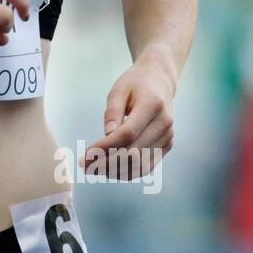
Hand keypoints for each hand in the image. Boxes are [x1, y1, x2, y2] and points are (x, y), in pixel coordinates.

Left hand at [79, 51, 175, 178]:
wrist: (160, 80)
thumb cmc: (135, 84)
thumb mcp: (119, 90)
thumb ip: (112, 112)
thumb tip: (107, 135)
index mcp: (153, 105)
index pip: (128, 134)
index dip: (105, 147)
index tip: (86, 155)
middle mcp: (164, 123)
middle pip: (134, 152)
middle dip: (106, 162)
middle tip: (84, 165)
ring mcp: (168, 136)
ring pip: (140, 165)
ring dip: (115, 172)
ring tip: (93, 169)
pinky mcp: (167, 145)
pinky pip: (147, 166)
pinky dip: (127, 172)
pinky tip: (109, 170)